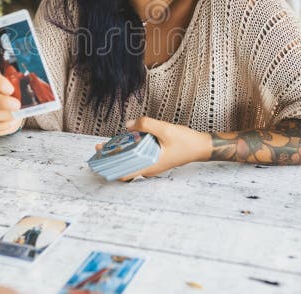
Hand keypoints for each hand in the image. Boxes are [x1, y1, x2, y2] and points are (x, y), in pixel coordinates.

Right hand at [0, 67, 23, 135]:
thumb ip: (21, 85)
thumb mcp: (19, 86)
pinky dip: (0, 126)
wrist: (14, 110)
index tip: (10, 89)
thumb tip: (32, 90)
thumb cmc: (16, 94)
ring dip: (2, 115)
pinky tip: (10, 123)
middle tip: (16, 105)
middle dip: (0, 101)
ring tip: (14, 116)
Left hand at [97, 117, 211, 180]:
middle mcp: (149, 168)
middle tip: (100, 147)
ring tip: (110, 142)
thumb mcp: (165, 130)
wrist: (201, 146)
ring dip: (121, 151)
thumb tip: (129, 125)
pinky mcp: (154, 157)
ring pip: (132, 159)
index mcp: (150, 166)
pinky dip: (131, 147)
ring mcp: (152, 163)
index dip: (110, 168)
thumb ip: (146, 125)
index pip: (124, 174)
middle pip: (125, 165)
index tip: (99, 160)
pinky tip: (127, 138)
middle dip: (112, 157)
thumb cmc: (186, 142)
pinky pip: (138, 154)